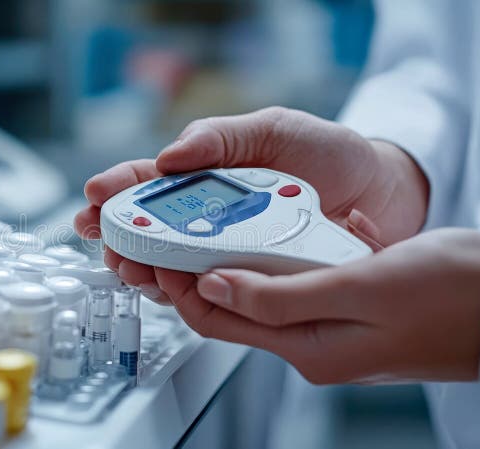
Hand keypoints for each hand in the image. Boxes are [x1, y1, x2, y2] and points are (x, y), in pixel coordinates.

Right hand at [74, 107, 427, 302]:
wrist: (386, 194)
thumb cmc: (331, 156)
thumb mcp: (275, 129)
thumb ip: (222, 138)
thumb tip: (170, 156)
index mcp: (208, 175)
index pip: (148, 183)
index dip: (114, 192)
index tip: (92, 202)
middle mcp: (211, 218)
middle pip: (150, 233)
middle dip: (122, 241)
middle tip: (111, 248)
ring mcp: (232, 252)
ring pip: (174, 269)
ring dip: (148, 272)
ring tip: (137, 272)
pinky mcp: (256, 282)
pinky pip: (215, 294)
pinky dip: (192, 296)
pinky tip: (178, 291)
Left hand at [181, 229, 479, 383]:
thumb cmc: (450, 296)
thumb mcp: (357, 288)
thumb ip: (279, 295)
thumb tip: (212, 290)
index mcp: (309, 348)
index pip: (219, 322)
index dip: (181, 287)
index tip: (155, 251)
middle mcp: (313, 344)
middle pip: (234, 308)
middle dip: (196, 272)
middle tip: (171, 233)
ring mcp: (332, 327)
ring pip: (263, 293)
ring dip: (237, 261)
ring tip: (211, 225)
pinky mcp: (350, 306)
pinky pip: (298, 281)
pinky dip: (281, 256)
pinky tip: (282, 232)